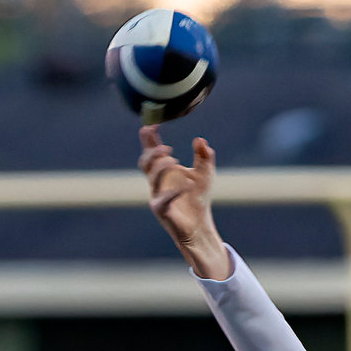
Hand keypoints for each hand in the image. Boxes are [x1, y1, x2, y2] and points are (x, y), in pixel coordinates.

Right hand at [137, 126, 229, 277]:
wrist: (200, 226)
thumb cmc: (199, 199)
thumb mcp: (205, 173)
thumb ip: (204, 155)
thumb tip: (200, 140)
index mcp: (164, 171)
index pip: (151, 151)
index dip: (148, 138)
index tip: (152, 124)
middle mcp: (157, 182)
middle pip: (145, 162)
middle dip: (153, 152)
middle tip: (168, 148)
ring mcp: (157, 196)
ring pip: (151, 177)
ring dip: (162, 166)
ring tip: (177, 162)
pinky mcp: (161, 211)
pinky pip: (162, 199)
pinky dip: (174, 191)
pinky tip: (187, 185)